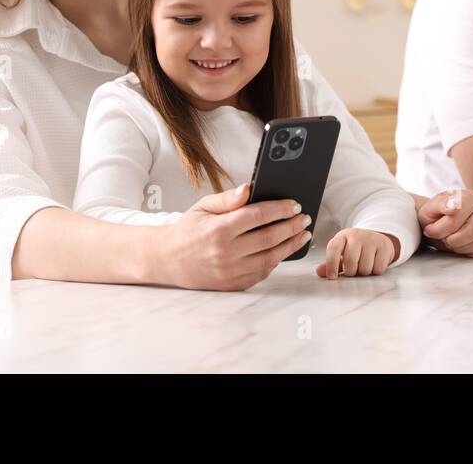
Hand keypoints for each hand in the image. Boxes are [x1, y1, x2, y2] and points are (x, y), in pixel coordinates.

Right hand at [154, 182, 310, 290]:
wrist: (167, 260)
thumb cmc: (188, 230)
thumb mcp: (204, 207)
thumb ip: (228, 199)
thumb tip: (249, 188)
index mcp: (218, 230)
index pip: (258, 216)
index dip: (280, 209)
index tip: (295, 205)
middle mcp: (225, 252)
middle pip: (269, 238)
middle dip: (292, 227)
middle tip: (305, 219)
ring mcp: (229, 271)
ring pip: (270, 258)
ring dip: (290, 245)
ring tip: (303, 235)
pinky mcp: (232, 284)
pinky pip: (261, 272)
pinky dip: (276, 261)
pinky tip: (284, 250)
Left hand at [315, 228, 398, 278]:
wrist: (377, 239)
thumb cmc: (356, 249)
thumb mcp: (342, 253)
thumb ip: (331, 263)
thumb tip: (319, 272)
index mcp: (342, 236)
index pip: (333, 248)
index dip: (331, 264)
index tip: (332, 277)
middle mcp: (356, 235)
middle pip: (350, 261)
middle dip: (351, 271)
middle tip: (353, 269)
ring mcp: (371, 239)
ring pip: (365, 267)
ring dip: (364, 272)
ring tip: (364, 265)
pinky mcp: (384, 246)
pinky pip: (378, 268)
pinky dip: (375, 271)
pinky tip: (374, 264)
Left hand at [416, 189, 472, 256]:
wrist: (437, 226)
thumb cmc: (434, 216)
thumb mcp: (430, 209)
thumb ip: (441, 205)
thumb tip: (454, 206)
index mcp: (471, 197)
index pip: (457, 218)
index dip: (441, 229)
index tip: (430, 229)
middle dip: (454, 240)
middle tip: (443, 238)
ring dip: (460, 247)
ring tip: (451, 241)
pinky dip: (472, 253)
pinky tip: (462, 246)